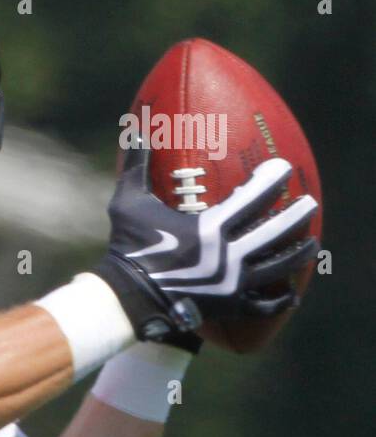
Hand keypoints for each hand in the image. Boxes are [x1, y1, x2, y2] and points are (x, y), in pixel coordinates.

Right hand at [93, 145, 318, 347]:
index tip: (283, 168)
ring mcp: (233, 284)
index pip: (254, 199)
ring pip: (279, 267)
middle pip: (277, 232)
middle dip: (297, 215)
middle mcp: (229, 256)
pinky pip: (264, 304)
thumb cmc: (127, 247)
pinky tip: (290, 291)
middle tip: (309, 203)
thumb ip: (137, 167)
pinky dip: (280, 298)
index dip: (272, 180)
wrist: (126, 299)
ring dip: (299, 253)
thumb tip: (136, 130)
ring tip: (311, 242)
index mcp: (210, 229)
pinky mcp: (230, 306)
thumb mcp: (128, 203)